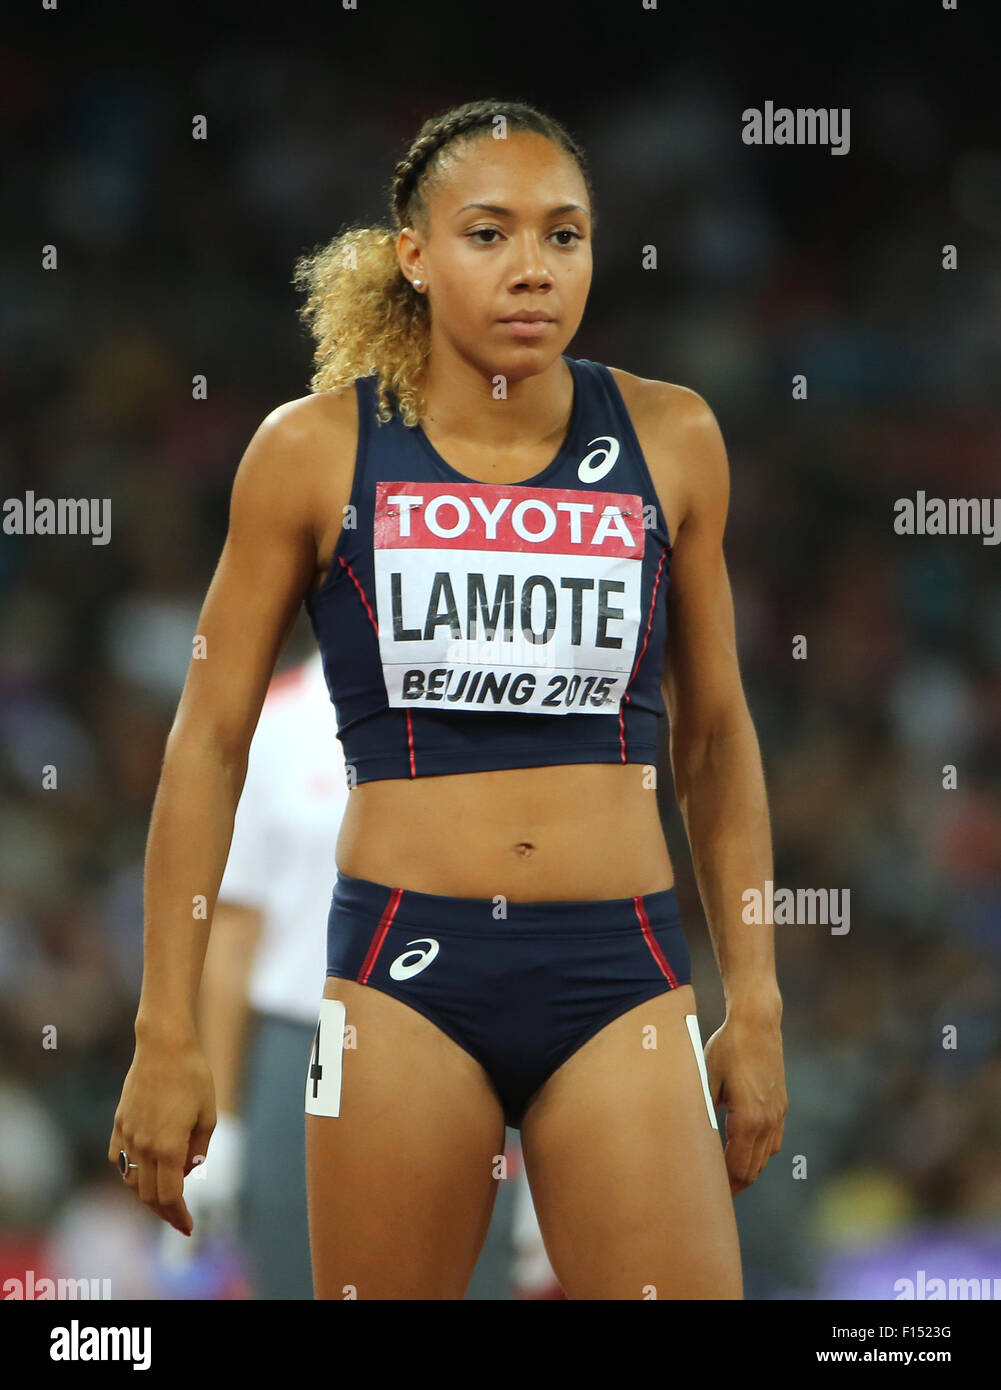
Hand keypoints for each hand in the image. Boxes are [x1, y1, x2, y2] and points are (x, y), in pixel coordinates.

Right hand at [109, 1035, 216, 1236]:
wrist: (164, 1046)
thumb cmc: (193, 1077)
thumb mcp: (209, 1116)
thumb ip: (198, 1152)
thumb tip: (185, 1175)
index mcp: (168, 1146)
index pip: (170, 1196)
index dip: (179, 1217)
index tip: (189, 1228)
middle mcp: (143, 1145)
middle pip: (148, 1195)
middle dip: (165, 1213)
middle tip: (179, 1220)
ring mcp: (127, 1134)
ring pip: (131, 1181)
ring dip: (146, 1195)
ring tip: (164, 1199)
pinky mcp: (118, 1123)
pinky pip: (118, 1160)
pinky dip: (129, 1174)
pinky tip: (143, 1173)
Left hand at [703, 1007, 786, 1195]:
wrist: (757, 1023)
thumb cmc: (727, 1047)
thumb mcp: (706, 1078)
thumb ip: (702, 1111)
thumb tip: (691, 1138)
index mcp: (748, 1120)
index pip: (738, 1169)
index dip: (724, 1187)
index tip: (707, 1194)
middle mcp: (768, 1123)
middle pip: (752, 1170)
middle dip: (734, 1185)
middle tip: (712, 1195)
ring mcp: (778, 1115)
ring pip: (764, 1159)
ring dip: (746, 1170)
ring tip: (725, 1178)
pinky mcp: (781, 1107)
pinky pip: (772, 1143)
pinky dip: (758, 1154)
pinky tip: (742, 1152)